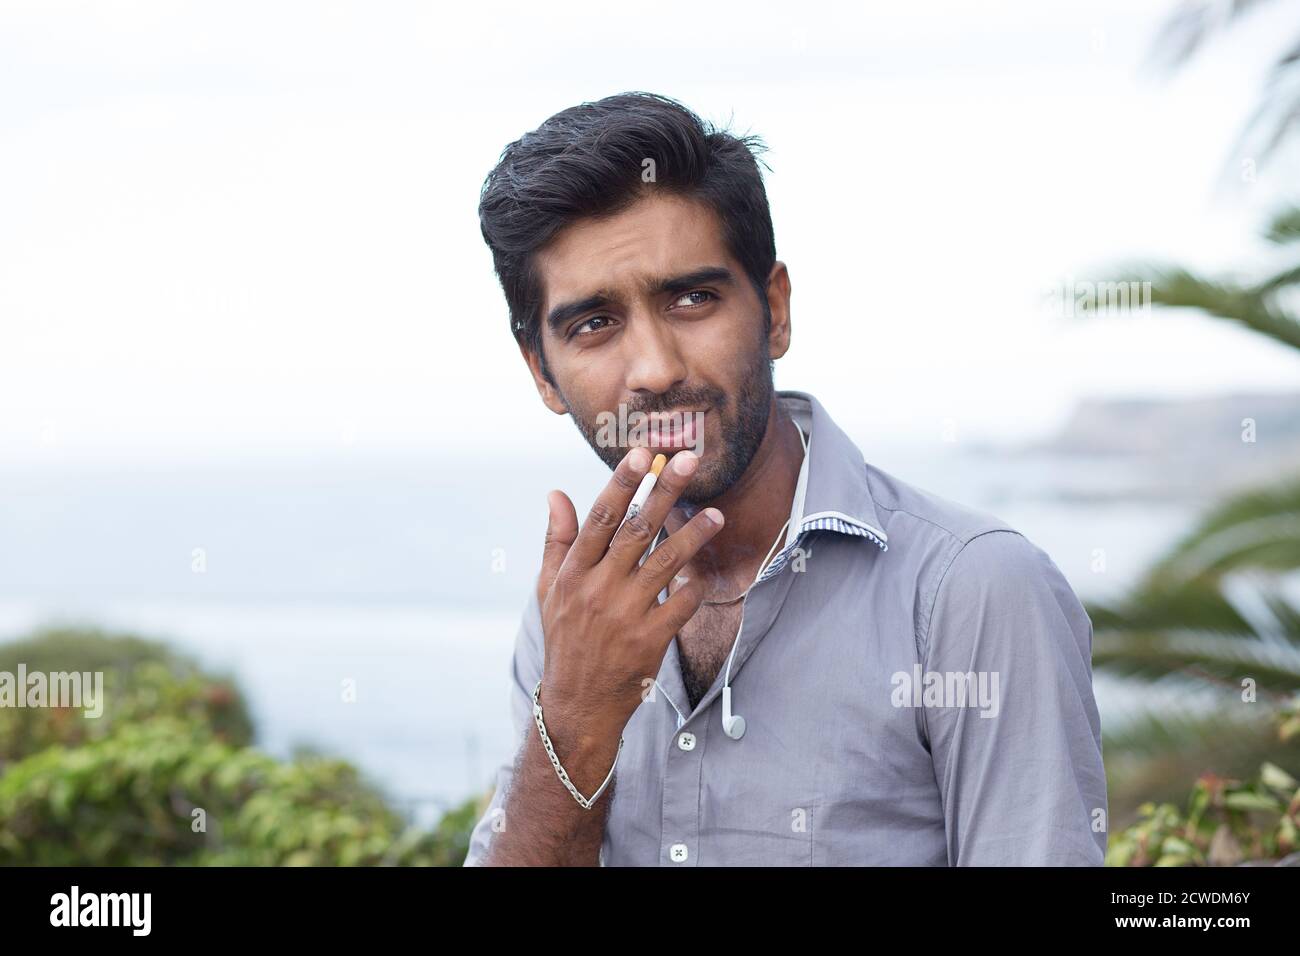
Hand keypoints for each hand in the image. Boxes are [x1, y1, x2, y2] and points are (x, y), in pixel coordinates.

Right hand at [535, 446, 723, 737]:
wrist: (577, 702)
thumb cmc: (565, 637)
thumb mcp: (549, 589)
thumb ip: (557, 539)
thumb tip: (555, 492)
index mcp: (573, 573)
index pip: (600, 518)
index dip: (622, 483)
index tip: (643, 454)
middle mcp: (598, 589)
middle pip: (637, 529)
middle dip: (664, 491)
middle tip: (689, 460)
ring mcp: (625, 615)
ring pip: (666, 563)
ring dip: (693, 534)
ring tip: (717, 513)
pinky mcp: (649, 640)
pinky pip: (680, 604)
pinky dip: (694, 586)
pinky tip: (705, 572)